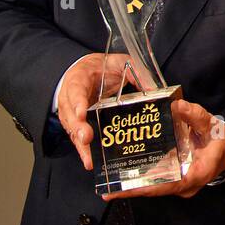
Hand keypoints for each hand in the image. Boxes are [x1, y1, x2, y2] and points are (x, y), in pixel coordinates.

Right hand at [57, 53, 135, 170]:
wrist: (90, 71)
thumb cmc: (104, 67)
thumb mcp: (120, 62)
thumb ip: (135, 71)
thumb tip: (153, 90)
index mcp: (78, 79)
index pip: (75, 90)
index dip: (77, 102)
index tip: (82, 113)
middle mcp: (70, 99)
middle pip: (71, 115)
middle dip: (79, 128)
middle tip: (87, 138)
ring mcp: (72, 114)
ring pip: (73, 130)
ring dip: (81, 145)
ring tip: (90, 158)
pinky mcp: (78, 126)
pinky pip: (79, 139)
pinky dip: (85, 151)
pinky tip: (91, 162)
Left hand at [103, 100, 224, 200]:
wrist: (224, 150)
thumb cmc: (217, 139)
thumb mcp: (210, 124)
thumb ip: (195, 115)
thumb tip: (178, 105)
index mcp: (199, 172)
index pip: (172, 183)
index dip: (149, 187)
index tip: (129, 187)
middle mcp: (187, 184)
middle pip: (158, 190)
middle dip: (133, 190)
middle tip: (109, 191)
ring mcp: (180, 186)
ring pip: (155, 189)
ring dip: (134, 188)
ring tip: (110, 188)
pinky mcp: (174, 182)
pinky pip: (156, 185)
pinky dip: (140, 183)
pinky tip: (123, 180)